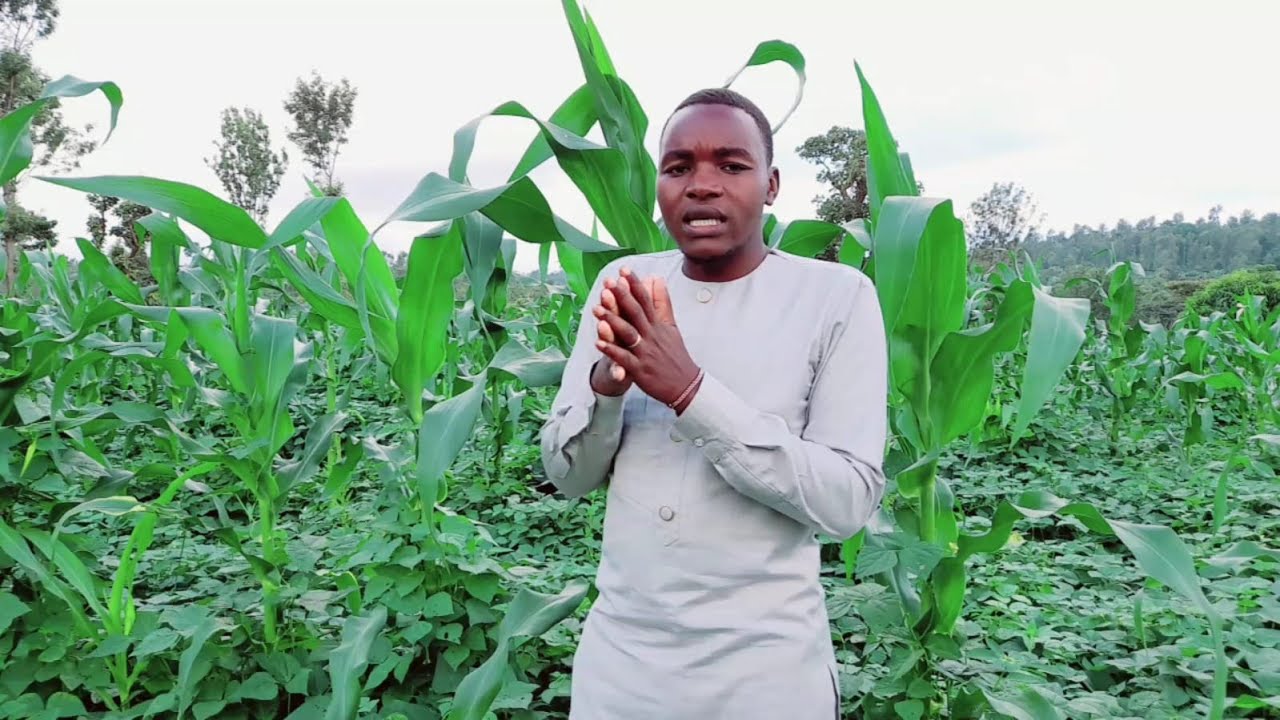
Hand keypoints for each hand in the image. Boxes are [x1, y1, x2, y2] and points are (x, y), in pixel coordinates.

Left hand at [594, 267, 702, 412]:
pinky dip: (611, 350)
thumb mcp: (671, 327)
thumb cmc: (676, 356)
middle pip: (636, 313)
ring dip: (612, 321)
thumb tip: (658, 280)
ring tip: (597, 309)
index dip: (635, 284)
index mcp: (657, 325)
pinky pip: (624, 358)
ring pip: (628, 333)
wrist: (686, 385)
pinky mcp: (640, 369)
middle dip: (622, 296)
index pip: (646, 300)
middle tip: (609, 282)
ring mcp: (645, 352)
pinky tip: (598, 342)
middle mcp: (651, 336)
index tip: (624, 270)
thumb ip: (662, 303)